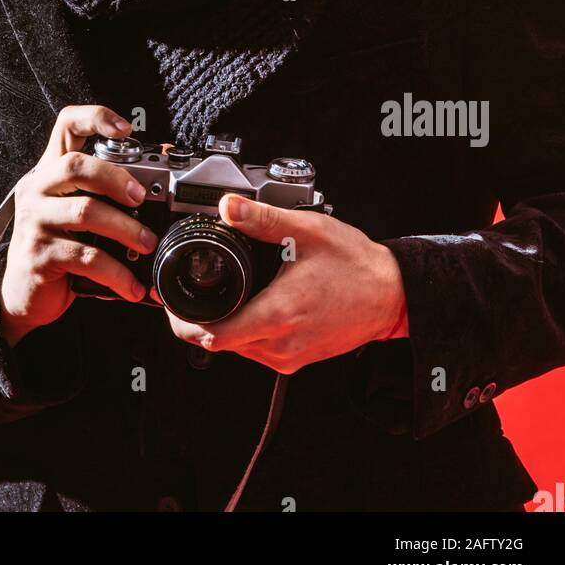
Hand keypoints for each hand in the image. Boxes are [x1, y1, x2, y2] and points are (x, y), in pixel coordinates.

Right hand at [0, 105, 157, 347]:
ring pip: (84, 212)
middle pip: (75, 166)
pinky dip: (116, 272)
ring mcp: (34, 221)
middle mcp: (37, 189)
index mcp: (49, 172)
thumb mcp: (76, 215)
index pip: (65, 127)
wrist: (23, 296)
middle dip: (116, 179)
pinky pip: (85, 257)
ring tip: (147, 244)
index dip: (95, 119)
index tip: (125, 129)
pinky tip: (131, 284)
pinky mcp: (38, 254)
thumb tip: (154, 190)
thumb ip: (102, 197)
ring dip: (125, 228)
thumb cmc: (57, 249)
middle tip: (141, 198)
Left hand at [149, 194, 408, 373]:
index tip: (172, 303)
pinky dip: (247, 331)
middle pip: (220, 343)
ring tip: (222, 294)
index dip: (184, 322)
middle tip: (191, 292)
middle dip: (199, 320)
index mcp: (279, 313)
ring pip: (239, 349)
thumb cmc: (356, 265)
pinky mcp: (299, 358)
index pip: (214, 336)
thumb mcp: (307, 230)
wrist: (393, 295)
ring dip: (225, 326)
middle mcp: (282, 343)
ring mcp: (291, 355)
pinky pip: (260, 350)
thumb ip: (263, 219)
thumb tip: (227, 205)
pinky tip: (251, 304)